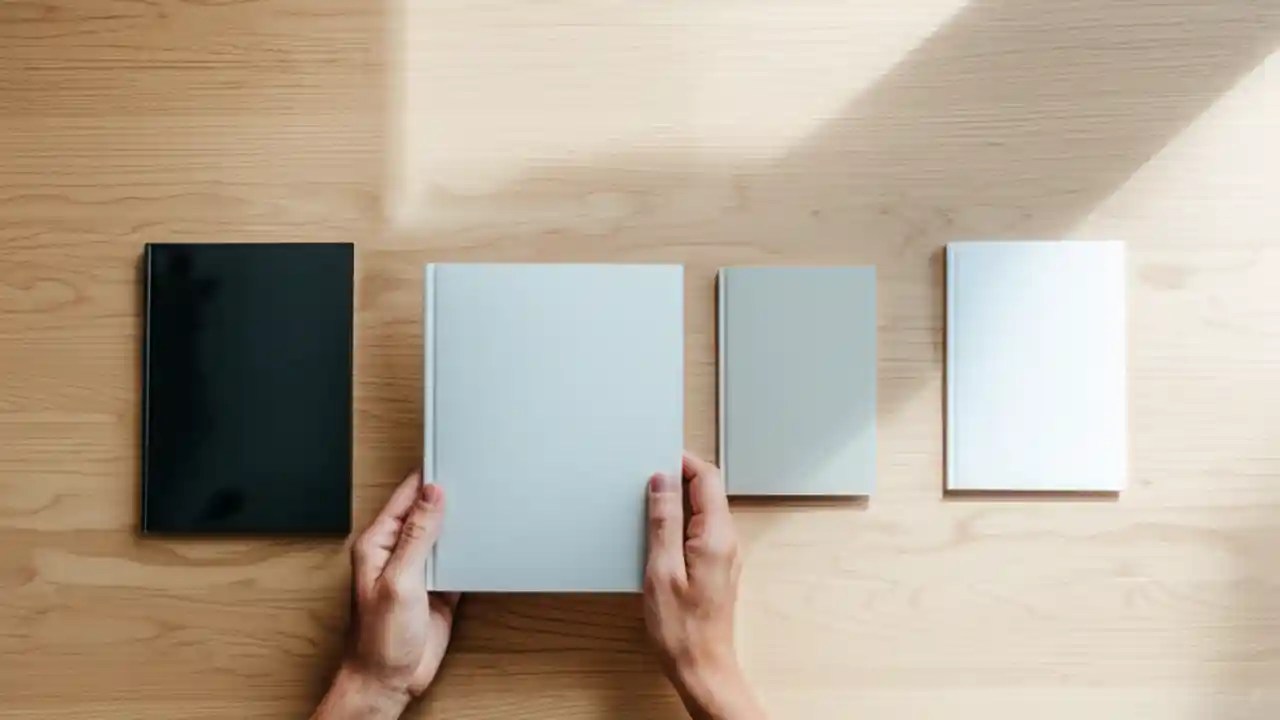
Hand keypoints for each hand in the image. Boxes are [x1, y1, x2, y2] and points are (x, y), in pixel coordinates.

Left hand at [313, 470, 459, 719]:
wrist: (389, 679)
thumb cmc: (378, 640)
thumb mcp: (399, 581)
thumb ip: (416, 537)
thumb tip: (431, 496)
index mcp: (377, 544)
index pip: (405, 498)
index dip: (427, 479)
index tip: (449, 461)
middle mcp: (396, 553)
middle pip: (426, 512)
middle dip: (448, 498)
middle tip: (473, 481)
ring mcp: (418, 570)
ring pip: (444, 535)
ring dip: (460, 526)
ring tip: (482, 509)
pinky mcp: (438, 588)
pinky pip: (456, 561)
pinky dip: (469, 553)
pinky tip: (481, 544)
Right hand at [644, 452, 765, 719]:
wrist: (701, 666)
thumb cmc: (681, 628)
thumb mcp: (661, 569)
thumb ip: (663, 521)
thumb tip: (661, 481)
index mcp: (716, 535)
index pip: (707, 478)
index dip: (682, 461)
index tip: (656, 458)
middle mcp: (727, 540)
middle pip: (707, 490)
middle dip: (677, 478)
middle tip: (645, 482)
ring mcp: (724, 554)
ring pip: (704, 510)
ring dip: (678, 501)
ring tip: (648, 507)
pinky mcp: (716, 566)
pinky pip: (701, 530)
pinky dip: (681, 522)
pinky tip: (659, 535)